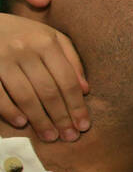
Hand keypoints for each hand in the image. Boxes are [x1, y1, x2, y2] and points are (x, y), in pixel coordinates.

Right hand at [0, 13, 88, 140]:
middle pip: (48, 91)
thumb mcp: (52, 37)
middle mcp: (24, 49)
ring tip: (50, 136)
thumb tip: (86, 90)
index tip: (83, 125)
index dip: (77, 106)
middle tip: (69, 137)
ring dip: (39, 120)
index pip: (67, 80)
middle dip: (61, 117)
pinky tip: (22, 123)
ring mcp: (2, 59)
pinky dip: (10, 111)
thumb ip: (71, 60)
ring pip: (25, 96)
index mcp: (46, 42)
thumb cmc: (25, 34)